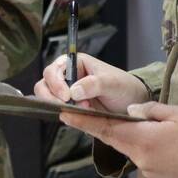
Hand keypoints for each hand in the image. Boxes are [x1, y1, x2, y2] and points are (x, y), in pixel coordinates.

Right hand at [34, 53, 150, 113]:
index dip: (56, 83)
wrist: (133, 102)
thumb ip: (94, 84)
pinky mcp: (71, 107)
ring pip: (48, 99)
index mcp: (75, 63)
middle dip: (53, 97)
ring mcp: (67, 92)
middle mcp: (68, 76)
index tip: (67, 96)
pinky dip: (66, 114)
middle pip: (44, 84)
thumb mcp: (112, 82)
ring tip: (82, 109)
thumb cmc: (124, 86)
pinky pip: (59, 111)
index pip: (53, 70)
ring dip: (59, 106)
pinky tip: (82, 114)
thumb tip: (74, 91)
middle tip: (68, 105)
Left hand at [61, 102, 177, 177]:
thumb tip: (131, 111)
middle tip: (86, 114)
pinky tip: (168, 144)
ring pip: (134, 150)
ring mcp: (150, 172)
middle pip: (117, 140)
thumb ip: (150, 111)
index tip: (64, 114)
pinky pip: (147, 160)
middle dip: (104, 127)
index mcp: (143, 140)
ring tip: (156, 128)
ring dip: (135, 138)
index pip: (105, 129)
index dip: (83, 121)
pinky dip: (149, 149)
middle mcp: (141, 160)